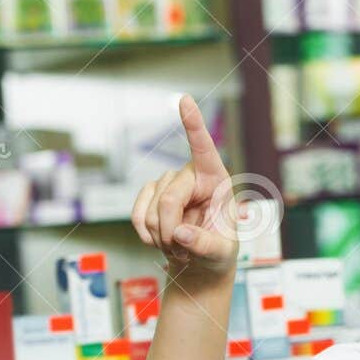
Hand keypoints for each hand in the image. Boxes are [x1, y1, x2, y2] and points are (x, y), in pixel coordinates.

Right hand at [131, 95, 238, 281]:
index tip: (185, 99)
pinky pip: (137, 217)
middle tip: (185, 253)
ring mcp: (167, 182)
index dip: (193, 125)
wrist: (201, 260)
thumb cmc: (219, 250)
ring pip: (152, 212)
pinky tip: (161, 242)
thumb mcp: (222, 253)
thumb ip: (205, 244)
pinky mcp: (149, 194)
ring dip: (162, 239)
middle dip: (172, 232)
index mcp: (216, 179)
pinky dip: (147, 236)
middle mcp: (190, 175)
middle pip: (169, 200)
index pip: (204, 149)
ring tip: (180, 247)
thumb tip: (180, 233)